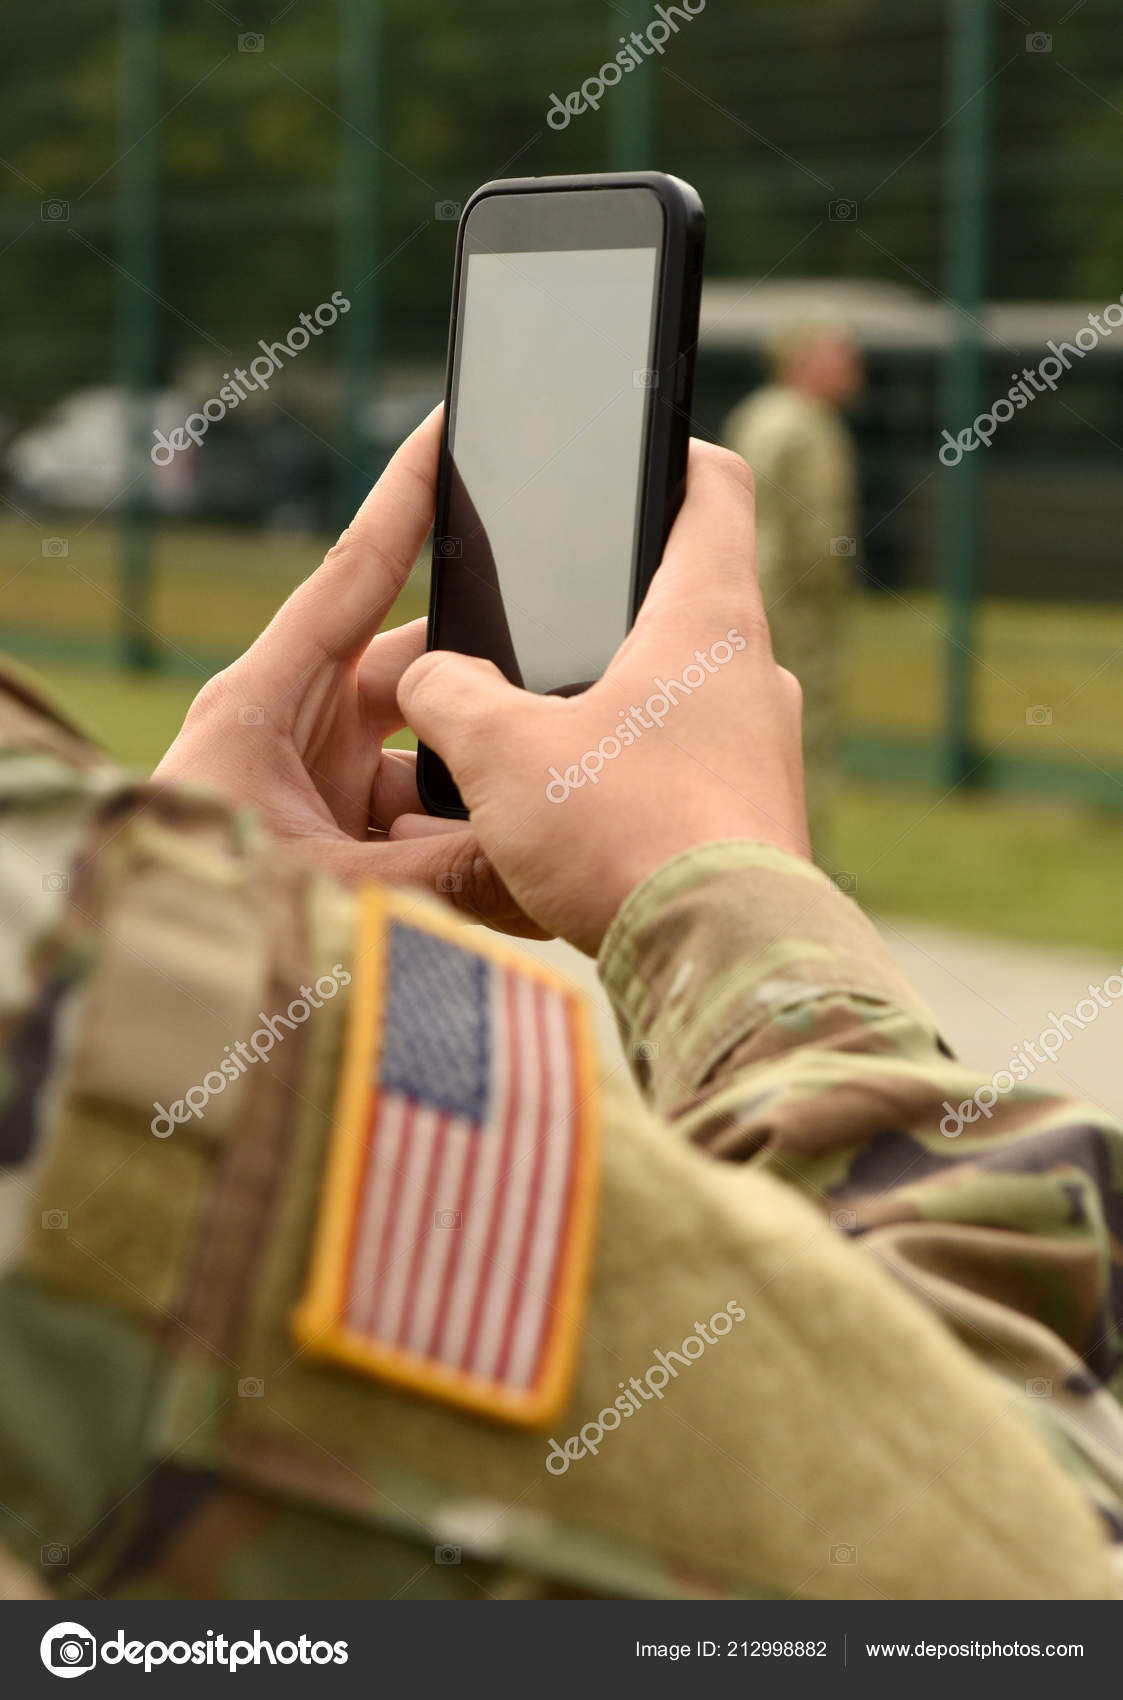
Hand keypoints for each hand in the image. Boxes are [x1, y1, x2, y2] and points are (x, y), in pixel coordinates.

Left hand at [155, 407, 540, 936]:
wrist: (159, 996)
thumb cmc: (214, 921)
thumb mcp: (339, 888)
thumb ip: (448, 868)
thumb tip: (543, 852)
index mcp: (261, 704)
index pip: (351, 576)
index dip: (405, 499)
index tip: (451, 429)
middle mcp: (290, 727)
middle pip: (411, 672)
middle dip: (478, 689)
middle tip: (555, 702)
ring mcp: (312, 777)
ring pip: (421, 748)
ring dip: (468, 784)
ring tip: (523, 820)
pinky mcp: (330, 824)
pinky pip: (410, 807)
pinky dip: (448, 834)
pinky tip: (488, 876)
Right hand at [396, 440, 809, 954]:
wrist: (717, 964)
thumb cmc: (625, 835)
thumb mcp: (502, 752)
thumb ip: (448, 695)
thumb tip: (423, 679)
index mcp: (708, 616)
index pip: (716, 486)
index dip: (670, 455)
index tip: (631, 458)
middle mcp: (753, 675)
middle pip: (678, 601)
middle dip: (599, 612)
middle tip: (525, 634)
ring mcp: (762, 752)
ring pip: (674, 697)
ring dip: (606, 706)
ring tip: (527, 743)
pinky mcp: (753, 820)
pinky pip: (682, 770)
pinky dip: (626, 774)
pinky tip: (564, 818)